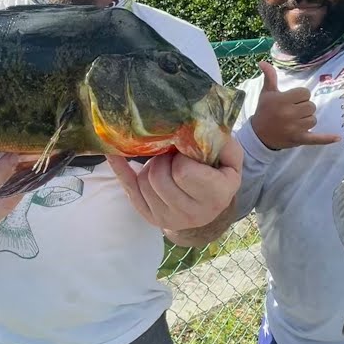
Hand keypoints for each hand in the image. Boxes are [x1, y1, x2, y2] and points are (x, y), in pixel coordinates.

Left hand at [106, 137, 242, 232]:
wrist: (210, 204)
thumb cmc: (219, 173)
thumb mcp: (230, 156)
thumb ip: (221, 141)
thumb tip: (200, 124)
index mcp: (215, 196)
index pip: (183, 172)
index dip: (182, 157)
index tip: (187, 153)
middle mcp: (192, 213)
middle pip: (159, 177)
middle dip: (163, 160)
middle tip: (173, 155)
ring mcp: (169, 219)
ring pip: (145, 182)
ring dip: (152, 166)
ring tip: (165, 162)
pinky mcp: (151, 217)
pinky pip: (130, 189)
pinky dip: (121, 169)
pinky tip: (114, 153)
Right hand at [249, 60, 340, 149]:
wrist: (258, 135)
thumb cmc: (264, 111)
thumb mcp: (266, 93)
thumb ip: (270, 77)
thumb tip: (263, 62)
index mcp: (283, 100)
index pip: (305, 93)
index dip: (300, 96)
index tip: (291, 101)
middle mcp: (289, 113)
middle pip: (311, 106)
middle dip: (303, 108)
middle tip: (291, 112)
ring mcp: (295, 127)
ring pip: (313, 119)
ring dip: (307, 120)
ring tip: (294, 122)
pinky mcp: (299, 139)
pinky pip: (316, 139)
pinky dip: (327, 139)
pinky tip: (338, 138)